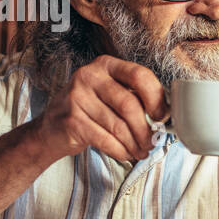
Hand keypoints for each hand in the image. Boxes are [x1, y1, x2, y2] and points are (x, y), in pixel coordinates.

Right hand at [33, 54, 168, 162]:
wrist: (52, 128)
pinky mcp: (71, 120)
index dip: (156, 98)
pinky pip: (105, 140)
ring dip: (135, 144)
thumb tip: (166, 117)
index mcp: (105, 65)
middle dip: (146, 129)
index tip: (162, 117)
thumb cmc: (90, 111)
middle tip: (153, 143)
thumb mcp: (111, 95)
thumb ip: (135, 97)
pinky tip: (126, 154)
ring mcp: (76, 97)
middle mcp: (89, 76)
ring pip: (118, 126)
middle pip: (130, 105)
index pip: (139, 75)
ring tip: (141, 151)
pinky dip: (121, 151)